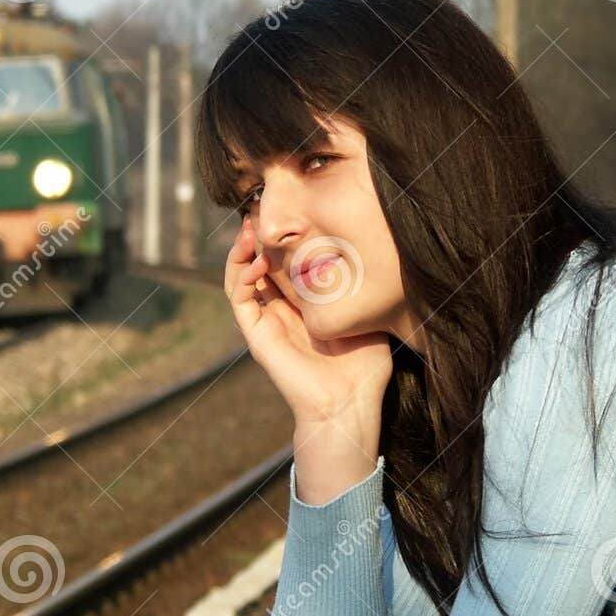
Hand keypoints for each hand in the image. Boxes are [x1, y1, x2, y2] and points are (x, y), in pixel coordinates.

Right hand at [224, 221, 392, 427]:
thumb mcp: (366, 314)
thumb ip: (361, 287)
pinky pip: (240, 300)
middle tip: (259, 211)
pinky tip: (257, 261)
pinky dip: (242, 276)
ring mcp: (267, 324)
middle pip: (258, 265)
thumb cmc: (365, 367)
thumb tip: (375, 250)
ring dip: (241, 252)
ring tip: (249, 229)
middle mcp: (282, 312)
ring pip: (240, 278)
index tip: (289, 212)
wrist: (348, 404)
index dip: (281, 238)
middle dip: (256, 237)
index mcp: (305, 306)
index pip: (284, 264)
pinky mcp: (258, 337)